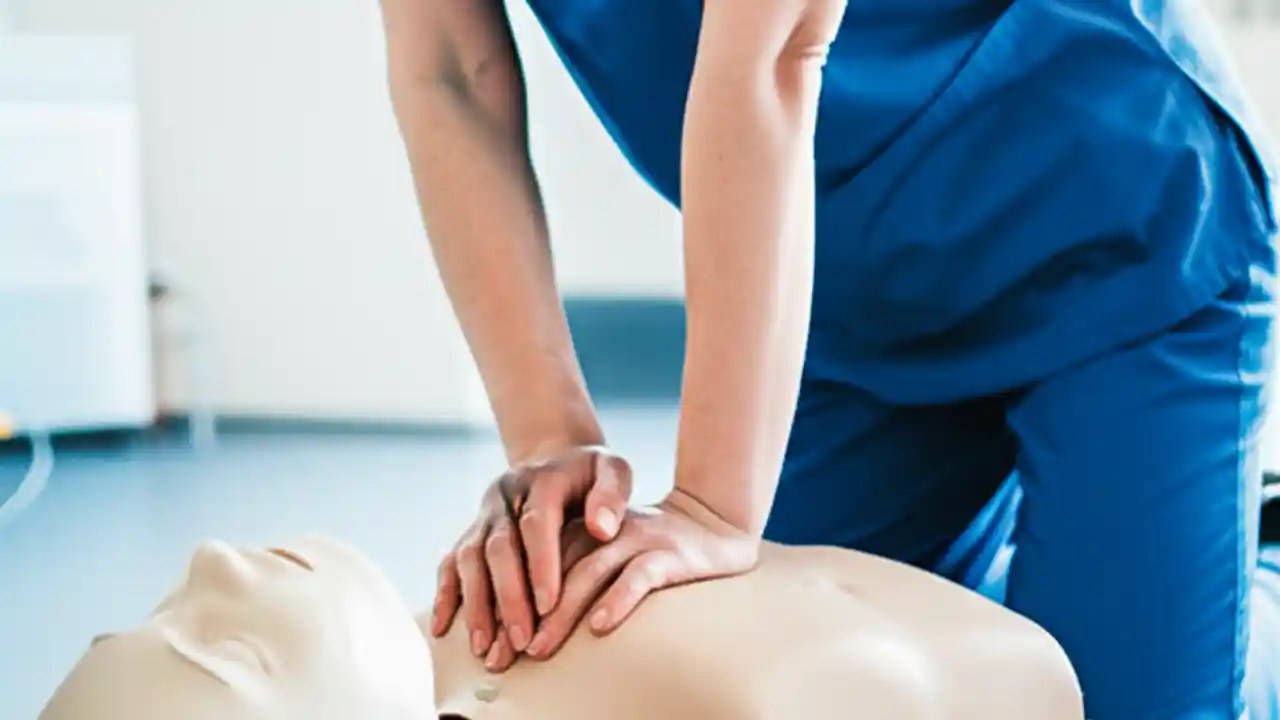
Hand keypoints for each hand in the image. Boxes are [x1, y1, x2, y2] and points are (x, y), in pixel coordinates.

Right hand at [430, 446, 632, 659]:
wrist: (556, 458)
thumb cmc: (592, 475)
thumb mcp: (613, 470)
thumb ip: (613, 494)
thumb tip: (602, 529)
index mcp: (542, 479)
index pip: (536, 523)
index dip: (541, 565)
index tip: (549, 606)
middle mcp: (506, 495)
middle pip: (498, 547)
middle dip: (508, 597)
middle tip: (521, 641)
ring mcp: (485, 514)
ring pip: (470, 558)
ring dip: (476, 603)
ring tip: (485, 646)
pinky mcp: (472, 531)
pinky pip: (450, 562)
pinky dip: (445, 595)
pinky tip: (444, 629)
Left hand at [524, 487, 760, 660]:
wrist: (712, 519)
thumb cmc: (649, 545)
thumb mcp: (605, 549)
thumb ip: (572, 568)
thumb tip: (525, 619)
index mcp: (581, 526)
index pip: (535, 562)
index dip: (512, 600)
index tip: (493, 639)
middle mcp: (603, 530)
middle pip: (555, 571)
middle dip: (527, 614)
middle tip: (508, 651)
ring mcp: (636, 538)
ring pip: (589, 573)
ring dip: (561, 613)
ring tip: (540, 647)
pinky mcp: (669, 553)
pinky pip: (639, 576)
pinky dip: (617, 600)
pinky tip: (600, 625)